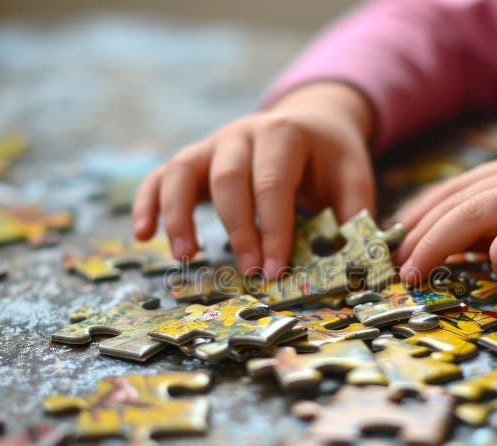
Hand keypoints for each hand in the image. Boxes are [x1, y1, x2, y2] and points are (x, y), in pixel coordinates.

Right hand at [132, 82, 375, 276]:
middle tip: (249, 272)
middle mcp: (242, 133)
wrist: (309, 123)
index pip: (273, 184)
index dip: (273, 229)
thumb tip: (347, 260)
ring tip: (184, 256)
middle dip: (237, 229)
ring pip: (183, 171)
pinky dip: (147, 202)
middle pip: (229, 179)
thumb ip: (352, 214)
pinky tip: (143, 235)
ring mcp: (212, 144)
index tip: (276, 270)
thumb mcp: (353, 178)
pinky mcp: (194, 159)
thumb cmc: (330, 160)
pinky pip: (160, 176)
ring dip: (179, 215)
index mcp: (284, 134)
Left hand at [394, 149, 496, 282]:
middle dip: (415, 237)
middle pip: (453, 202)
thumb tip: (457, 250)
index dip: (414, 219)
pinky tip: (493, 265)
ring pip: (476, 210)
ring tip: (417, 272)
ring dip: (438, 242)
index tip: (389, 248)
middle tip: (392, 270)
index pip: (448, 192)